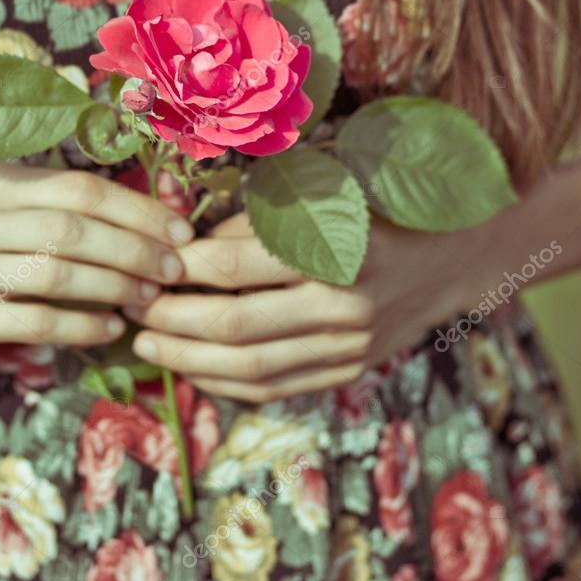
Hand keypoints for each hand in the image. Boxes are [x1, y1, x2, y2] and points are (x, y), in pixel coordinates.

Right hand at [0, 162, 194, 379]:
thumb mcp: (18, 220)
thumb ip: (75, 211)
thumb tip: (165, 218)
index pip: (78, 188)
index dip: (136, 209)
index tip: (181, 231)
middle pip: (69, 228)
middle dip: (132, 249)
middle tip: (173, 270)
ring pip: (53, 273)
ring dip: (113, 286)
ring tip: (148, 298)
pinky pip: (32, 319)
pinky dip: (81, 324)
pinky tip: (112, 328)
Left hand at [122, 212, 493, 402]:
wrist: (448, 255)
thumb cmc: (372, 208)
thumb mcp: (319, 192)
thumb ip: (254, 220)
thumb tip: (182, 244)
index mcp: (335, 248)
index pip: (239, 266)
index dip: (183, 270)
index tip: (148, 265)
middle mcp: (345, 304)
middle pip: (237, 325)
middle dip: (174, 321)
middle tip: (133, 311)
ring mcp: (350, 346)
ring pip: (251, 367)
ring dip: (189, 360)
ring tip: (147, 345)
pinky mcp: (349, 370)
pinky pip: (275, 388)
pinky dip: (226, 384)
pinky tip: (191, 369)